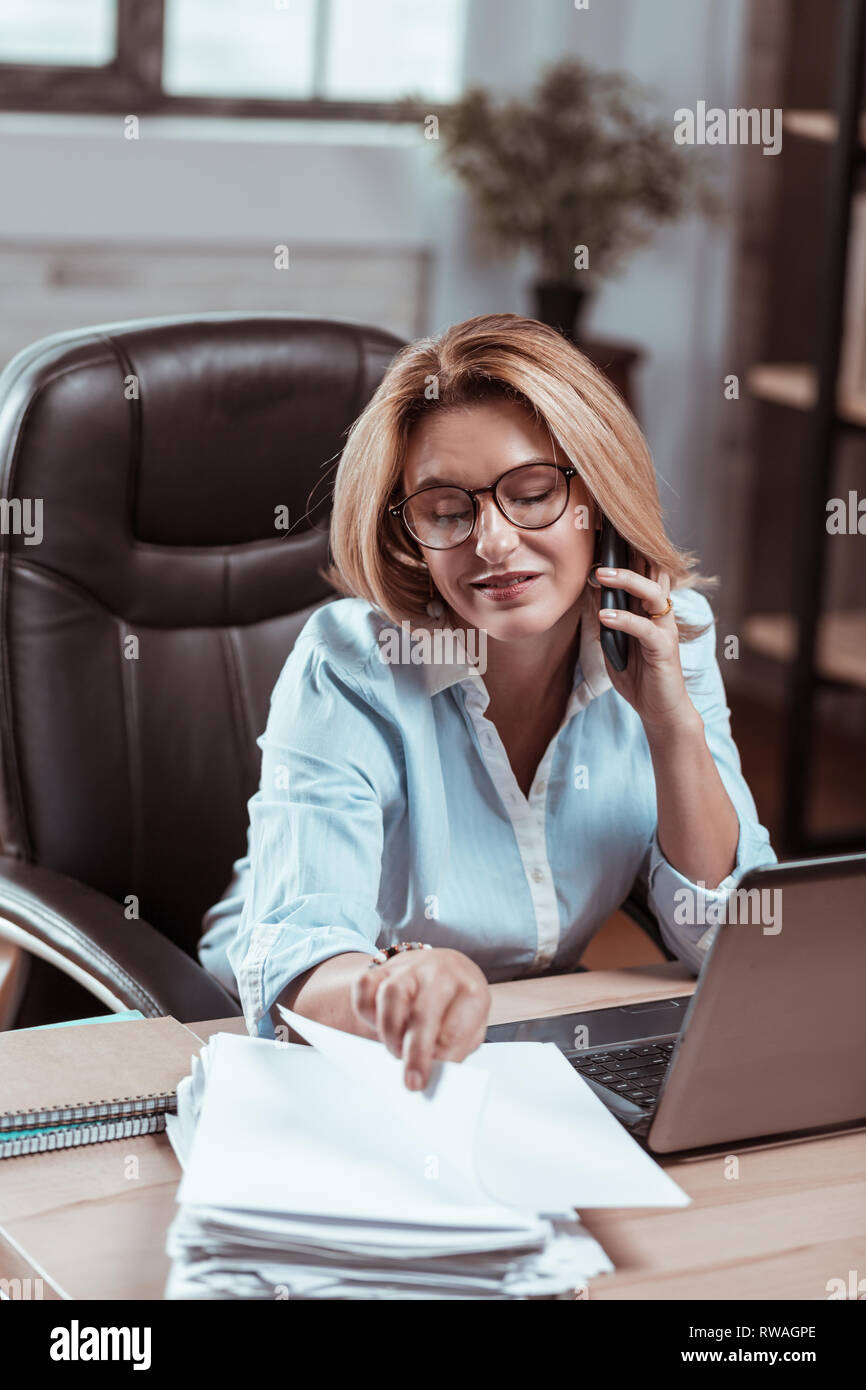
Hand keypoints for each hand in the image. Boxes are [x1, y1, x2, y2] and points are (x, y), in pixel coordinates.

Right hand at [350, 947, 490, 1090]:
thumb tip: (433, 1071)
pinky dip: (366, 1011)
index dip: (440, 1059)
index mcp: (471, 991)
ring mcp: (411, 967)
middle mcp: (441, 974)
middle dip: (414, 1052)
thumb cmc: (459, 1006)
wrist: (447, 969)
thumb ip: (455, 1050)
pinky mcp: (384, 967)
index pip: (454, 1030)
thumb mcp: (471, 1028)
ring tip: (395, 1050)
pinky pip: (365, 986)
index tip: (429, 1079)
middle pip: (422, 1012)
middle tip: (411, 1081)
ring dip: (389, 1031)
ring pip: (390, 994)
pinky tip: (380, 1024)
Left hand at [592, 561, 697, 735]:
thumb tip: (590, 594)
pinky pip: (645, 628)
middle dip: (631, 554)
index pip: (644, 571)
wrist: (659, 710)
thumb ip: (606, 620)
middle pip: (653, 572)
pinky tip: (605, 616)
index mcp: (650, 609)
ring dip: (626, 580)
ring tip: (600, 575)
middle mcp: (661, 613)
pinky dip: (624, 620)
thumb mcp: (614, 644)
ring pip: (652, 592)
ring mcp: (665, 629)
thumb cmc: (638, 675)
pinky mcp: (664, 648)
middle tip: (602, 545)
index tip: (606, 533)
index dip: (630, 551)